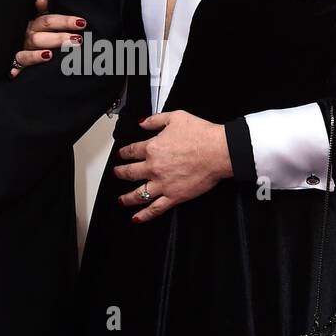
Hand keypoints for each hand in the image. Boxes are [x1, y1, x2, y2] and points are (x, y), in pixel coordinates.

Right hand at [9, 0, 86, 76]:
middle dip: (60, 36)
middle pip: (43, 31)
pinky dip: (20, 65)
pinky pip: (20, 60)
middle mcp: (28, 34)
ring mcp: (23, 47)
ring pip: (33, 44)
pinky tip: (26, 67)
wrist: (13, 47)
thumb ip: (42, 11)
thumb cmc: (34, 35)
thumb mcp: (38, 22)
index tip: (82, 23)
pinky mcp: (17, 61)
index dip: (65, 21)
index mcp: (35, 24)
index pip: (49, 20)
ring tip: (52, 54)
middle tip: (77, 40)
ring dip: (41, 50)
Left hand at [113, 111, 233, 222]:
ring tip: (121, 200)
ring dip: (127, 198)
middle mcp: (154, 167)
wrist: (218, 151)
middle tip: (117, 173)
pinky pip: (155, 208)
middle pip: (129, 173)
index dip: (124, 153)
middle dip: (120, 173)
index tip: (121, 155)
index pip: (131, 151)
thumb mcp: (176, 117)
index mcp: (153, 148)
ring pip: (138, 194)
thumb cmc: (201, 135)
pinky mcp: (174, 196)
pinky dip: (144, 215)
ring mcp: (162, 184)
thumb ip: (156, 120)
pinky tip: (136, 218)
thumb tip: (142, 122)